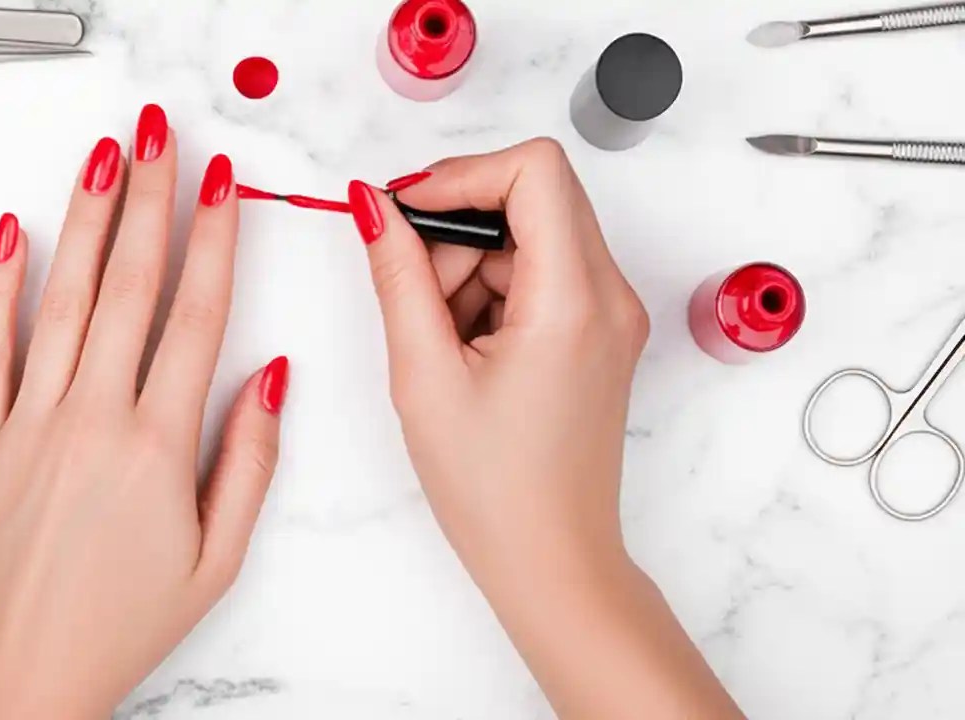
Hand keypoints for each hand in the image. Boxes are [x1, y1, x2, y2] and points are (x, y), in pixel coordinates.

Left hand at [0, 105, 289, 719]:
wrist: (26, 675)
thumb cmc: (124, 623)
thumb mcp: (218, 556)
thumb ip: (249, 459)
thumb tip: (271, 376)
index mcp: (157, 445)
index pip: (195, 315)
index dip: (214, 238)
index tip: (221, 182)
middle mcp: (91, 420)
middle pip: (130, 287)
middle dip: (149, 200)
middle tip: (159, 137)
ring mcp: (28, 424)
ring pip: (62, 301)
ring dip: (86, 221)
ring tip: (102, 159)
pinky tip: (14, 235)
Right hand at [351, 139, 740, 717]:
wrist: (552, 560)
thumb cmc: (494, 489)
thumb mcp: (424, 375)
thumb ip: (397, 276)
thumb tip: (372, 205)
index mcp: (573, 300)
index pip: (534, 168)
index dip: (460, 174)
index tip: (404, 208)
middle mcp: (609, 295)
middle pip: (532, 197)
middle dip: (458, 226)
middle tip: (411, 287)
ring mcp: (610, 314)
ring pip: (531, 235)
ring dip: (470, 265)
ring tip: (438, 340)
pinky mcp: (598, 332)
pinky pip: (540, 273)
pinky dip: (491, 291)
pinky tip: (463, 350)